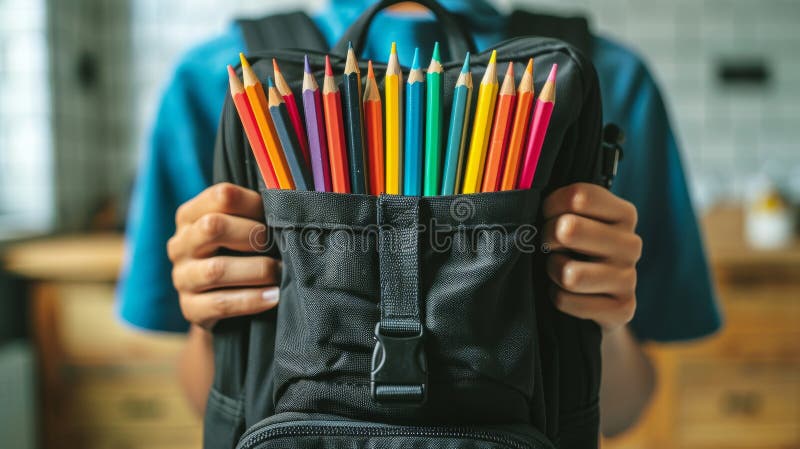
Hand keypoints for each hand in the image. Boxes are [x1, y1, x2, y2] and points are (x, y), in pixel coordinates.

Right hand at [167, 183, 279, 329]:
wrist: (218, 302)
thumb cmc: (236, 254)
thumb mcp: (238, 228)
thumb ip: (253, 213)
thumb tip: (286, 204)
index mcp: (191, 216)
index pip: (220, 196)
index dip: (253, 203)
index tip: (274, 215)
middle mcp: (180, 244)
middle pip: (213, 227)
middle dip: (253, 235)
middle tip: (276, 245)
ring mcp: (182, 277)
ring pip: (217, 270)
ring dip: (257, 270)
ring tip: (280, 272)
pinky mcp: (190, 308)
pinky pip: (221, 304)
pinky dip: (252, 300)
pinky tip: (273, 296)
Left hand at [542, 183, 641, 330]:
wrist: (594, 298)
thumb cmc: (575, 249)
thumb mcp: (572, 219)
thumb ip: (560, 206)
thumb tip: (527, 199)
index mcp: (624, 214)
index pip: (579, 196)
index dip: (550, 205)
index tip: (546, 215)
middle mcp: (631, 244)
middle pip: (569, 229)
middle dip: (547, 238)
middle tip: (548, 245)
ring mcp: (629, 278)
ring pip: (570, 273)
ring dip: (552, 271)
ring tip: (556, 270)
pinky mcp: (622, 309)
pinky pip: (567, 300)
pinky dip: (557, 297)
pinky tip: (566, 293)